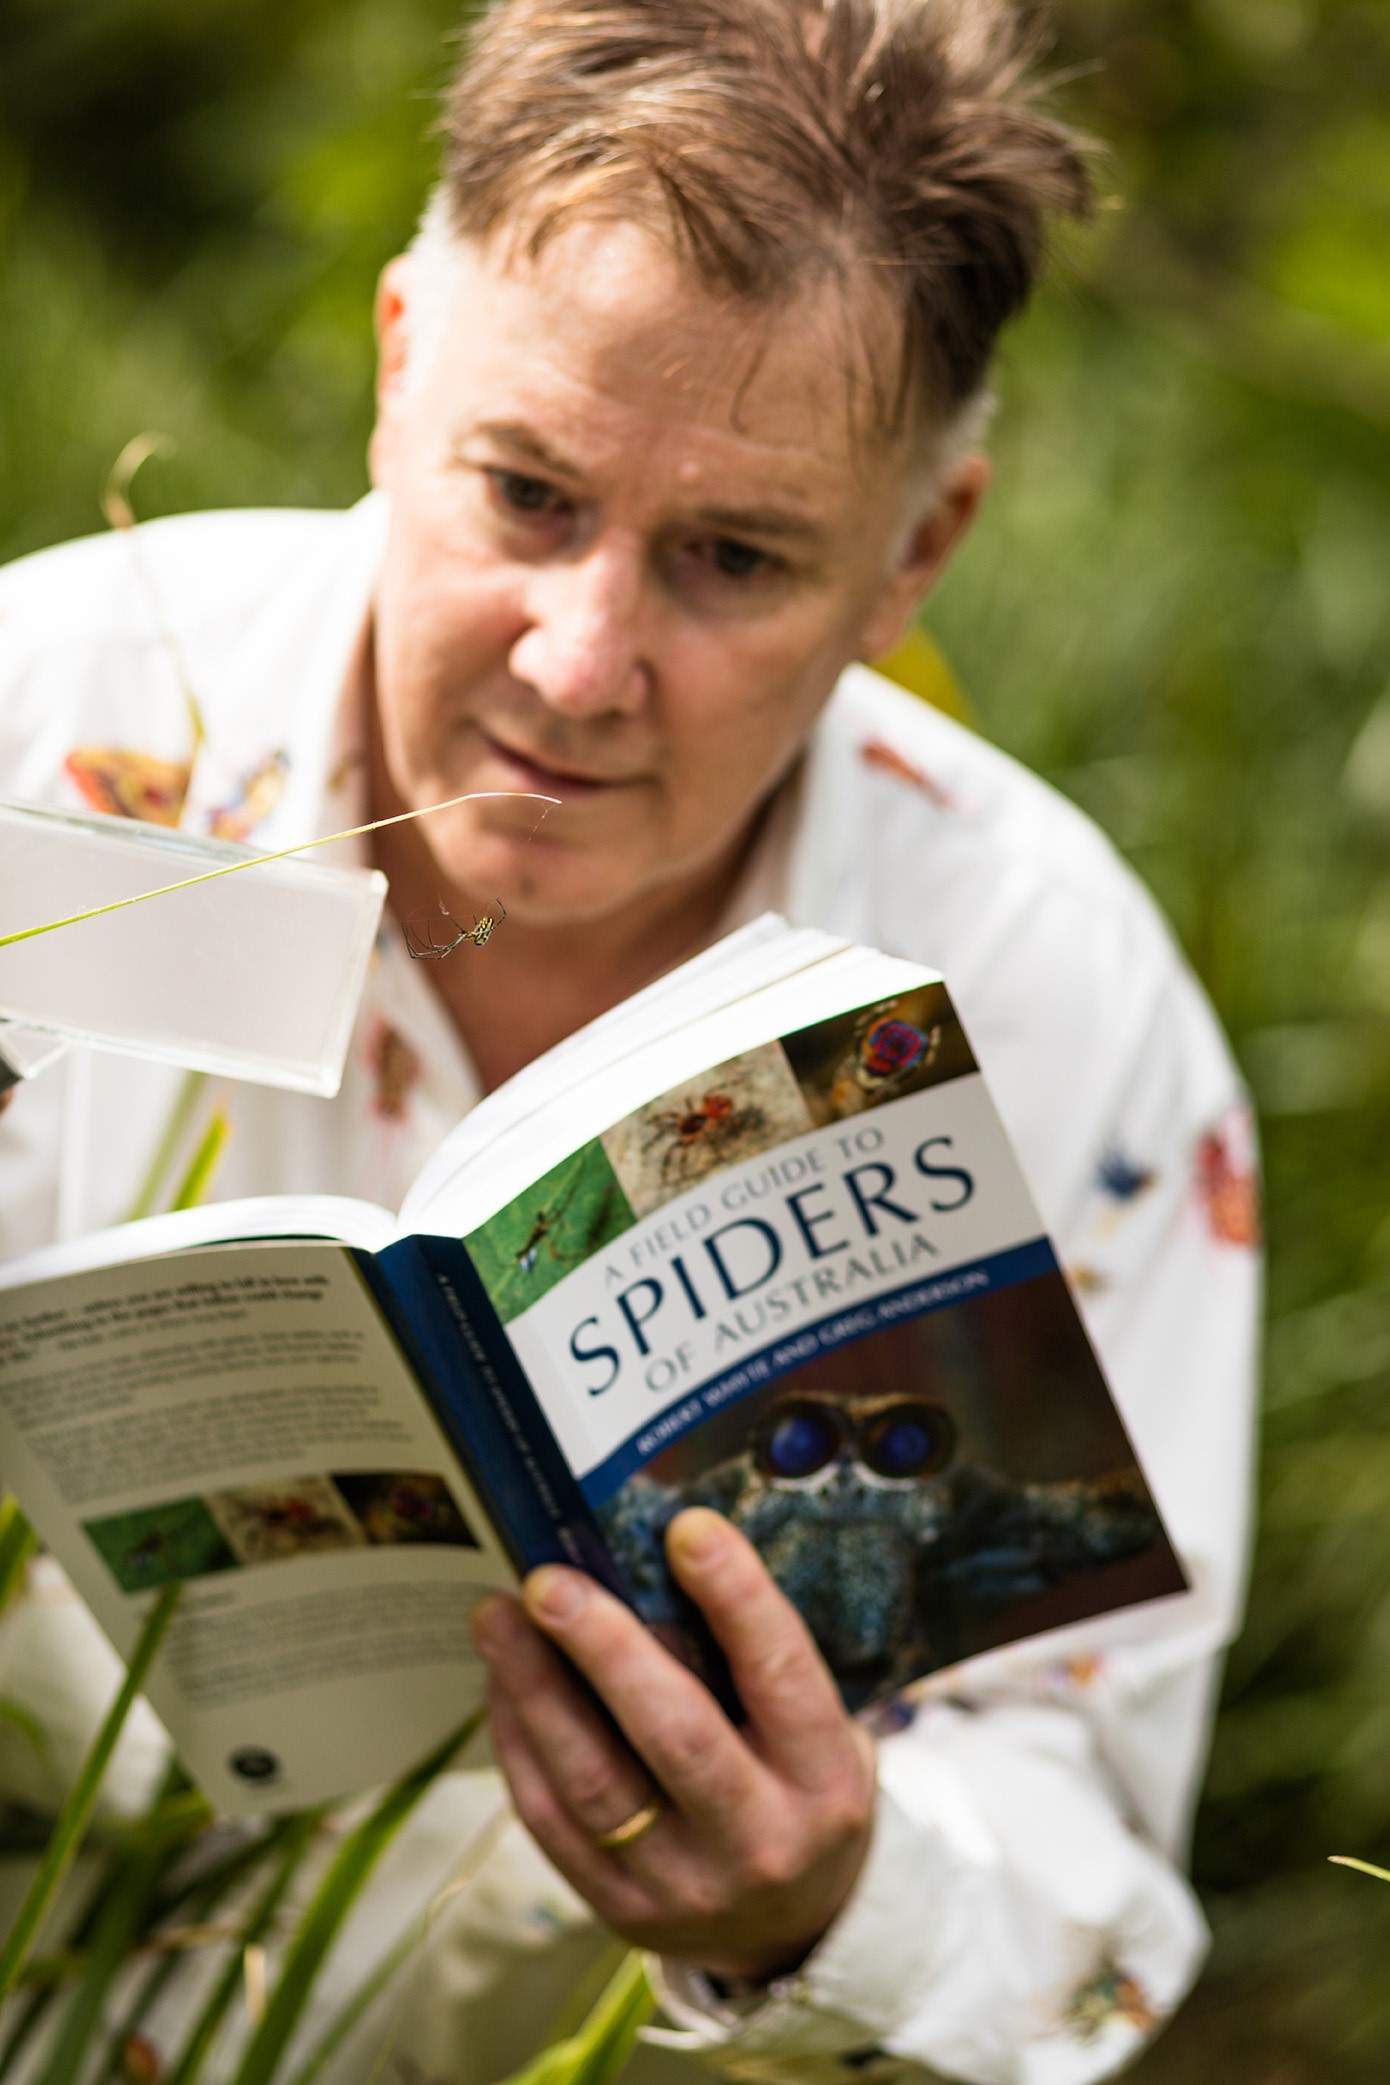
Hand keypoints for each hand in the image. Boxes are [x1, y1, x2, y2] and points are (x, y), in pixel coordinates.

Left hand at [472, 1507, 876, 1981]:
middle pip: (676, 1738)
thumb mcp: (811, 1730)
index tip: (685, 1528)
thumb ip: (747, 1664)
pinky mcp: (619, 1909)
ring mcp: (684, 1887)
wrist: (792, 1928)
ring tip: (497, 1616)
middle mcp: (760, 1840)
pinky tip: (501, 1681)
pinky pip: (552, 1820)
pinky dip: (519, 1742)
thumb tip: (647, 1563)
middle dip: (606, 1650)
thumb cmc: (795, 1785)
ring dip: (536, 1690)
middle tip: (552, 1581)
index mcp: (824, 1779)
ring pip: (595, 1783)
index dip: (737, 1598)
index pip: (781, 1674)